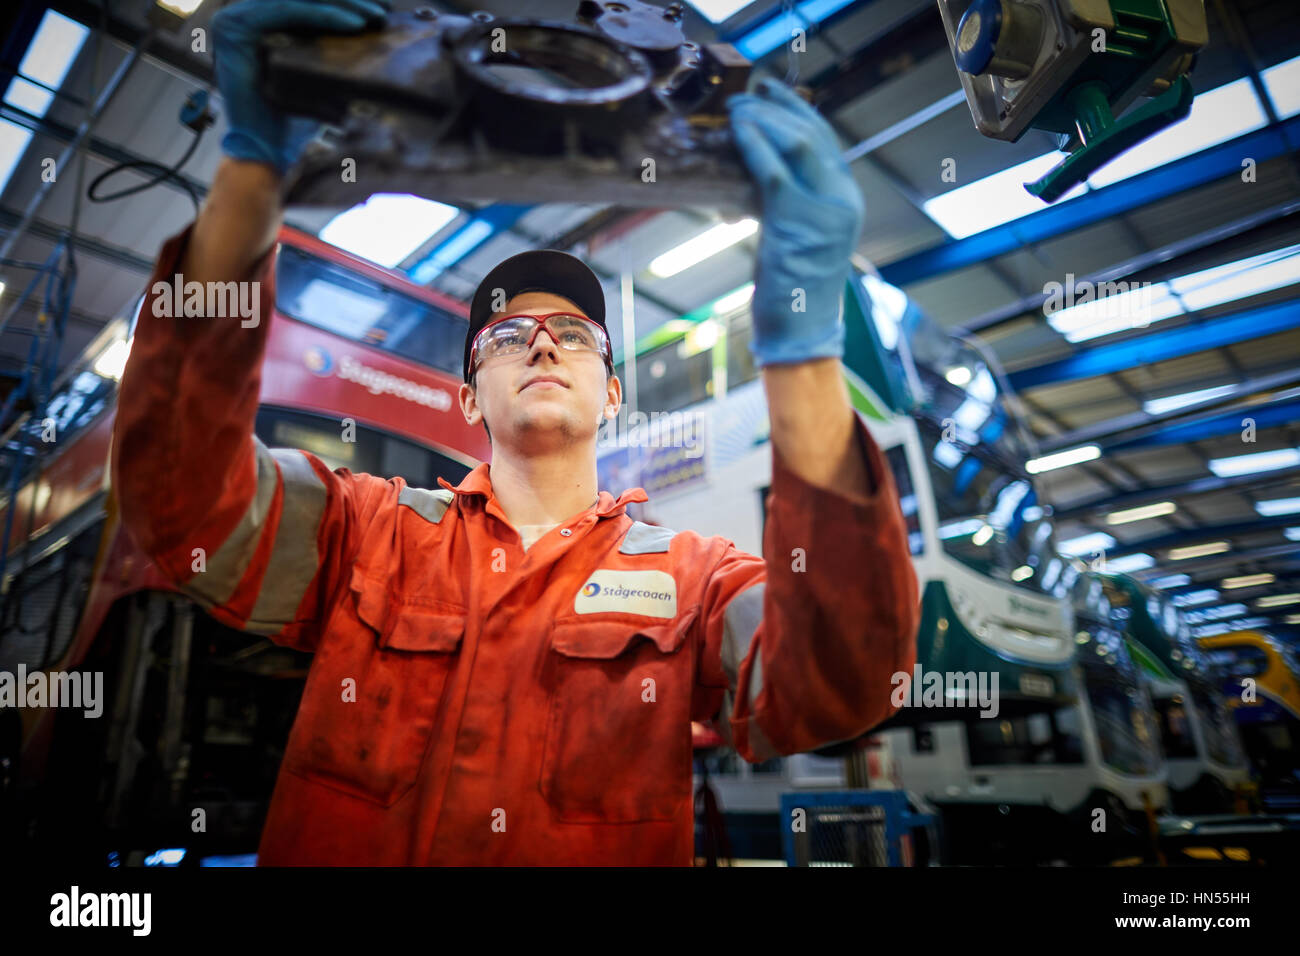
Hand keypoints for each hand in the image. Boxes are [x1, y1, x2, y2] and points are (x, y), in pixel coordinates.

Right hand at [212, 0, 388, 172]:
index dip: (345, 0)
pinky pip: (287, 9)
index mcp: (261, 22)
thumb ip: (331, 48)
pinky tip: (354, 23)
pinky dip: (323, 14)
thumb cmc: (293, 119)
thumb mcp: (317, 76)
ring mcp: (235, 18)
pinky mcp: (236, 27)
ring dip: (342, 3)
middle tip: (384, 9)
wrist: (265, 150)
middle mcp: (244, 15)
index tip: (383, 8)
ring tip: (376, 17)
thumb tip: (373, 28)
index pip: (308, 0)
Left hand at [727, 78, 864, 366]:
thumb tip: (756, 169)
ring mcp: (826, 210)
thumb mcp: (795, 235)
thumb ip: (787, 201)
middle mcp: (843, 200)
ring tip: (736, 107)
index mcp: (847, 200)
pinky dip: (754, 146)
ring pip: (797, 144)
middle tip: (744, 94)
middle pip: (812, 134)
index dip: (796, 109)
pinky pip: (774, 172)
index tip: (769, 91)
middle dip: (776, 107)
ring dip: (763, 120)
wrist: (802, 334)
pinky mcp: (799, 224)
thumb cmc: (792, 292)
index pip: (825, 140)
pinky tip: (738, 132)